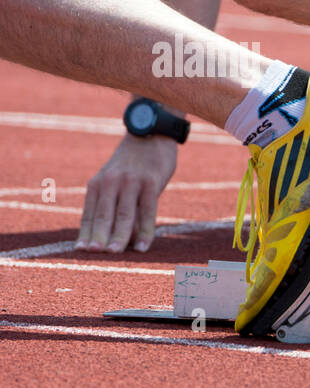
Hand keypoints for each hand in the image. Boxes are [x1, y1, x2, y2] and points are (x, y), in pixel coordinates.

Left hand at [77, 135, 177, 252]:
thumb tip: (121, 232)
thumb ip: (116, 201)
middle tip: (93, 255)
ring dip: (119, 236)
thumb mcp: (119, 178)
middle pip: (103, 215)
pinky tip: (143, 245)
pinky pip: (147, 211)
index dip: (86, 232)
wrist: (151, 132)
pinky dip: (145, 230)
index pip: (90, 213)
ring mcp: (131, 183)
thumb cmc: (136, 162)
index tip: (80, 250)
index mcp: (98, 183)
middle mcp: (111, 183)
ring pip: (123, 215)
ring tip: (113, 253)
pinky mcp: (150, 183)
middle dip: (98, 236)